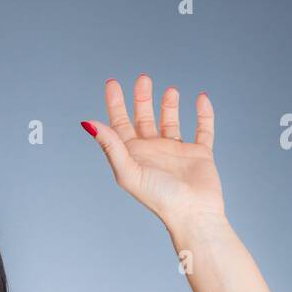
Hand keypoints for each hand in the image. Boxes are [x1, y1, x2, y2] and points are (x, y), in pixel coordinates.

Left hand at [80, 74, 224, 225]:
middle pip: (144, 118)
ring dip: (169, 105)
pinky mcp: (200, 154)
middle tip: (143, 78)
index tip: (112, 82)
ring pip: (171, 121)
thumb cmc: (158, 197)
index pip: (120, 124)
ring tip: (170, 90)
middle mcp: (153, 151)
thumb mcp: (128, 170)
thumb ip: (110, 145)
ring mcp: (176, 152)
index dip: (115, 103)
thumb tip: (88, 122)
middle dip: (142, 98)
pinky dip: (203, 113)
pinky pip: (203, 129)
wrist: (192, 214)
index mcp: (133, 155)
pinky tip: (201, 98)